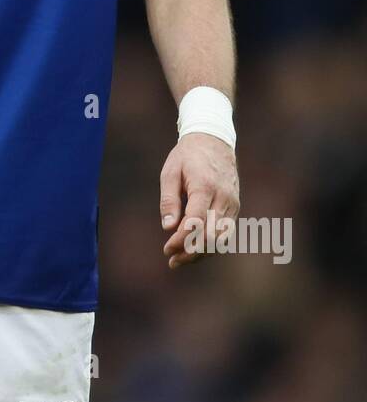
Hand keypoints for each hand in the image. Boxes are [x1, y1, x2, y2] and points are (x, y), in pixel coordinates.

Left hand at [159, 133, 239, 269]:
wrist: (214, 141)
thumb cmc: (187, 156)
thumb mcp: (170, 172)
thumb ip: (168, 200)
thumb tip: (168, 227)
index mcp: (205, 187)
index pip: (196, 223)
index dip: (181, 240)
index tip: (166, 249)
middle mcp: (223, 197)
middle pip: (210, 236)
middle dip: (190, 253)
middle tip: (172, 260)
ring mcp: (233, 203)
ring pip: (221, 238)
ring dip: (202, 254)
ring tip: (181, 259)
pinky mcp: (235, 207)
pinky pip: (226, 233)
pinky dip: (211, 245)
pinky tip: (195, 250)